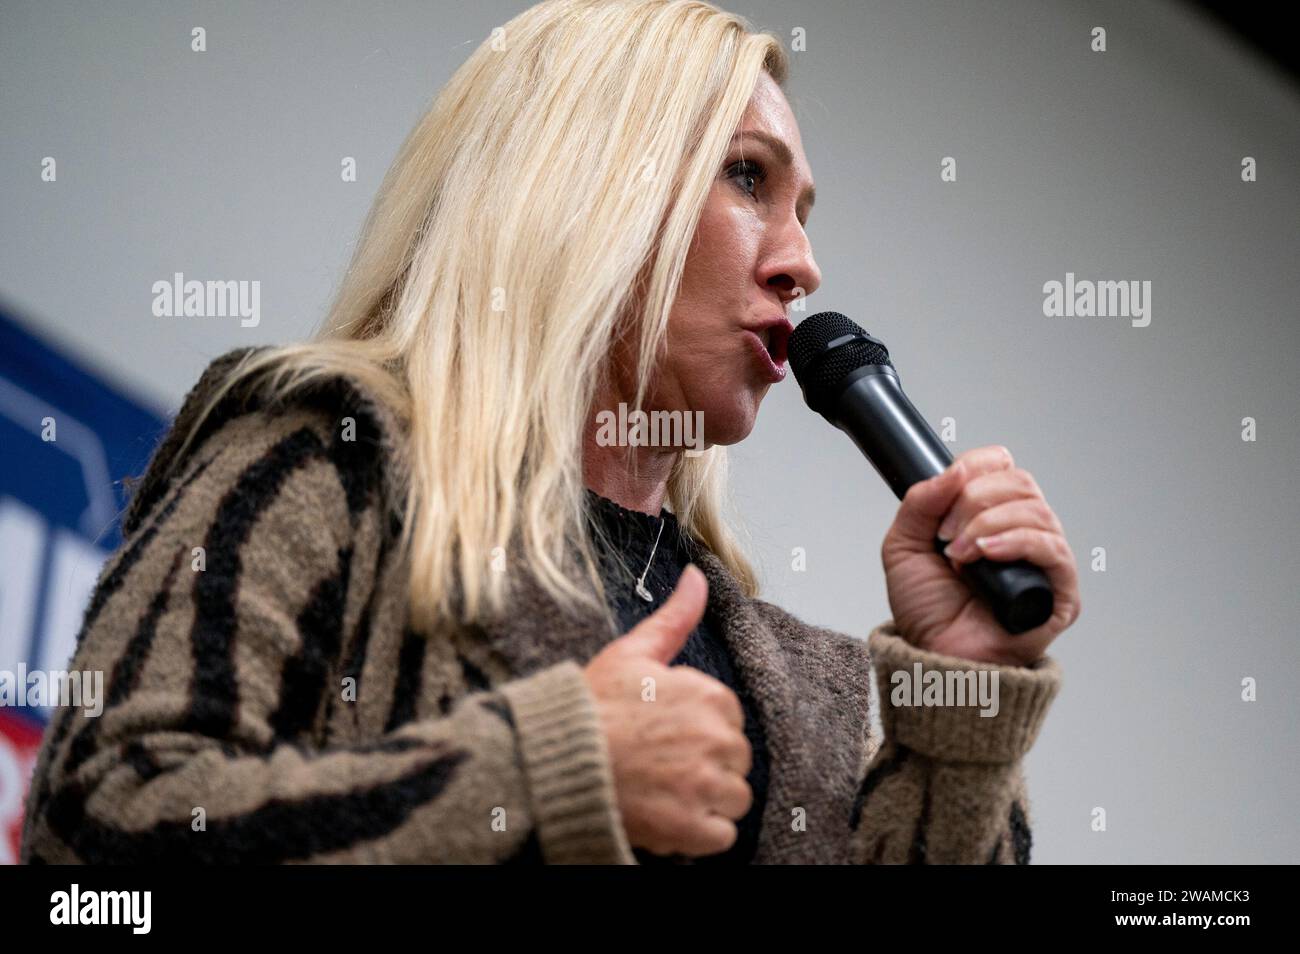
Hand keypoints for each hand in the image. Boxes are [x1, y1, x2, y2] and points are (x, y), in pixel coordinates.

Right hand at [583, 565, 753, 856]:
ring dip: (704, 801)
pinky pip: (721, 836)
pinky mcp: (692, 827)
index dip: (698, 728)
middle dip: (705, 765)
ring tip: (663, 790)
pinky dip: (697, 834)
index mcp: (710, 694)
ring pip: (733, 798)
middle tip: (660, 764)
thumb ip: (675, 617)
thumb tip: (698, 575)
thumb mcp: (633, 652)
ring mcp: (705, 784)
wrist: (555, 760)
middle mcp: (716, 738)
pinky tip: (666, 816)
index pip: (729, 719)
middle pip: (735, 760)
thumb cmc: (591, 706)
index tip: (665, 734)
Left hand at [880, 445, 1080, 665]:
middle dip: (976, 500)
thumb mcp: (903, 546)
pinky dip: (1017, 543)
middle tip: (946, 535)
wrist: (932, 659)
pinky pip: (1053, 549)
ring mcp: (1044, 561)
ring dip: (989, 525)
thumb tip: (956, 470)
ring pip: (1036, 512)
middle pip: (1020, 483)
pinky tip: (986, 555)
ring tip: (959, 555)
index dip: (974, 471)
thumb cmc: (926, 610)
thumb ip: (920, 502)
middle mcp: (1023, 532)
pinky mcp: (1060, 593)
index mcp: (992, 516)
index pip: (1001, 467)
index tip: (943, 500)